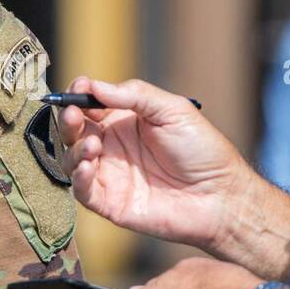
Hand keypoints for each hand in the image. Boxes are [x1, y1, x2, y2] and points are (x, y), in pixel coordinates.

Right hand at [59, 76, 250, 253]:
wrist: (220, 195)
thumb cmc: (202, 150)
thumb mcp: (172, 110)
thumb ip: (134, 94)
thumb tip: (94, 85)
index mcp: (125, 120)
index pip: (90, 104)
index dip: (79, 93)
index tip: (79, 86)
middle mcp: (112, 146)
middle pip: (75, 130)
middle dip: (69, 119)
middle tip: (73, 114)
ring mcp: (109, 174)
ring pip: (72, 159)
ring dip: (75, 148)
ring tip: (93, 145)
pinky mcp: (110, 203)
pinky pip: (82, 190)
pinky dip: (78, 177)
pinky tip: (87, 166)